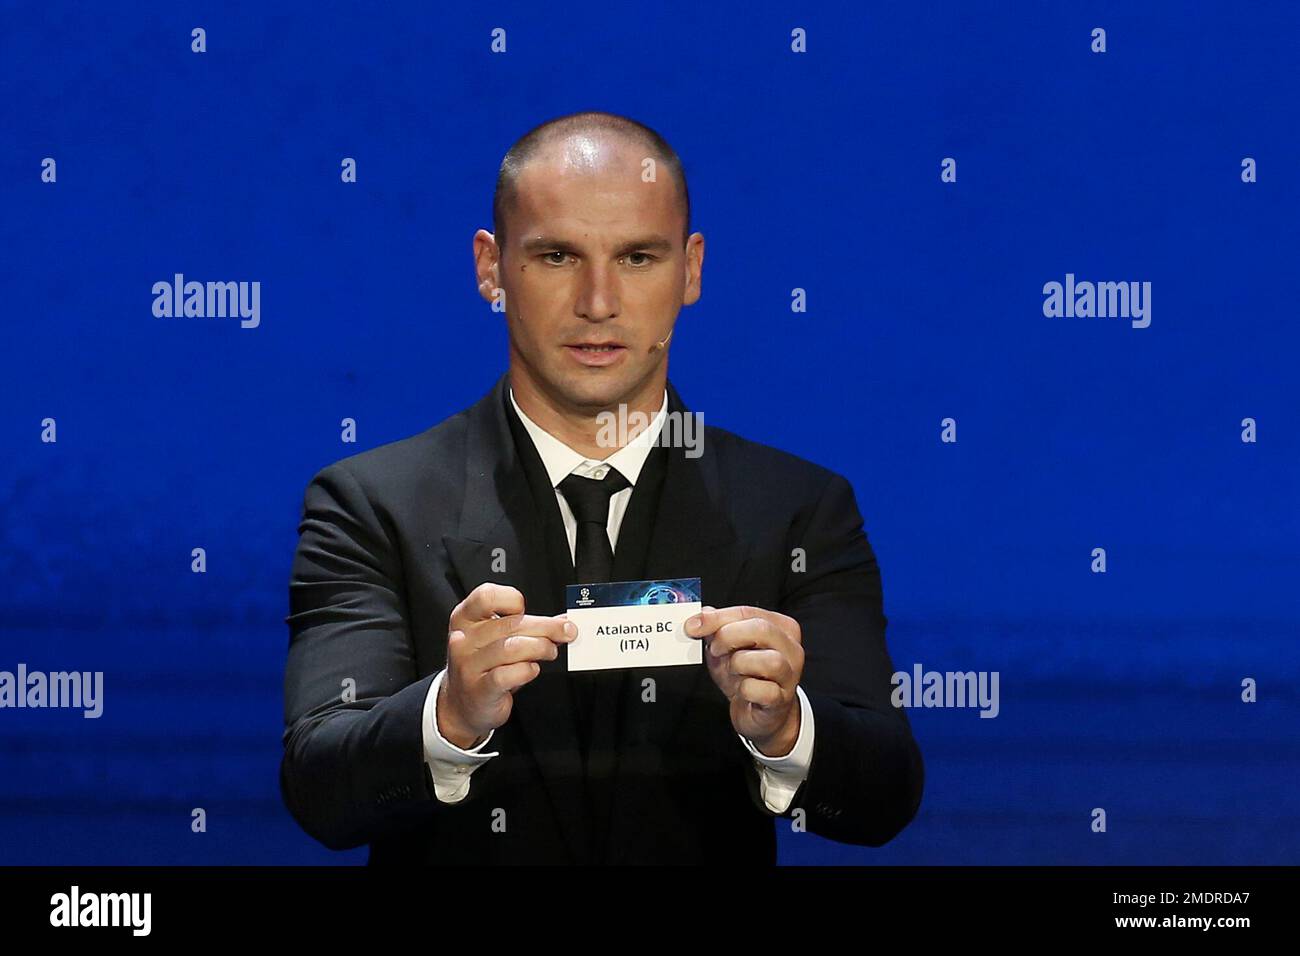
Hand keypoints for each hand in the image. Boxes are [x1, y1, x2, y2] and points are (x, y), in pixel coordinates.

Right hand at [438, 582, 574, 748]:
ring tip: (551, 651)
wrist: (464, 704)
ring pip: (511, 648)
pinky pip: (508, 675)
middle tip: (567, 631)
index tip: (526, 611)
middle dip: (546, 627)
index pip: (487, 596)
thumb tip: (563, 620)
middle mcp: (463, 639)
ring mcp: (468, 665)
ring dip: (540, 648)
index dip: (512, 600)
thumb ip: (527, 626)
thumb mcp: (497, 638)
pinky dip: (527, 670)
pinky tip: (532, 669)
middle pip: (511, 624)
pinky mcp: (479, 690)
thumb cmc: (485, 665)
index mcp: (465, 618)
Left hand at [684, 605, 803, 755]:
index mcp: (781, 628)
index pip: (748, 612)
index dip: (717, 618)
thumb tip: (702, 615)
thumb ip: (716, 629)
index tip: (693, 626)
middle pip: (761, 629)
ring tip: (733, 671)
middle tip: (715, 649)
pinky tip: (742, 691)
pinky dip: (745, 689)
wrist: (759, 714)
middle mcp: (791, 648)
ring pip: (768, 660)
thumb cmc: (746, 676)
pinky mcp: (782, 699)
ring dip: (739, 664)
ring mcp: (790, 675)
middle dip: (729, 637)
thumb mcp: (728, 649)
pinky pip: (761, 690)